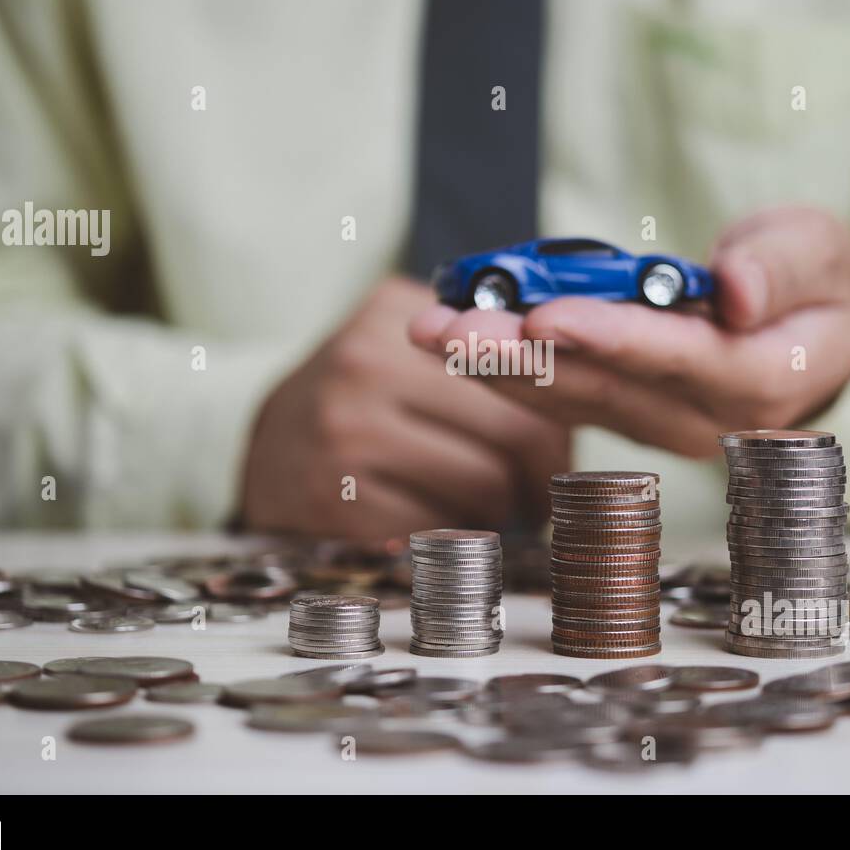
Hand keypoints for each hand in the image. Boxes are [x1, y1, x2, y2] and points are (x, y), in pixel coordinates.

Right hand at [242, 278, 569, 540]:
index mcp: (397, 312)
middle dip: (540, 477)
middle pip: (515, 433)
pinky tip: (443, 526)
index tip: (558, 447)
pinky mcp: (334, 499)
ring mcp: (345, 431)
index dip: (558, 417)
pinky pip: (439, 530)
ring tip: (490, 511)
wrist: (265, 448)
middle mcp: (366, 362)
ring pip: (485, 488)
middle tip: (539, 497)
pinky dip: (455, 538)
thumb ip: (482, 347)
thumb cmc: (364, 399)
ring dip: (501, 513)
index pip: (526, 365)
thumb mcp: (407, 344)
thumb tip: (584, 390)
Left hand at [408, 206, 849, 458]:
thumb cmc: (813, 286)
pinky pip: (556, 393)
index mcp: (758, 380)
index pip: (678, 361)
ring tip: (428, 330)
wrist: (807, 336)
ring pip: (566, 397)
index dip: (610, 339)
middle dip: (517, 357)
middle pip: (601, 387)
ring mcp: (654, 422)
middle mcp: (699, 418)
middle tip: (444, 329)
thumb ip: (785, 267)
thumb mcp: (822, 254)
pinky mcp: (620, 410)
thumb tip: (738, 291)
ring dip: (493, 365)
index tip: (544, 316)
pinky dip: (503, 366)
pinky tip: (453, 340)